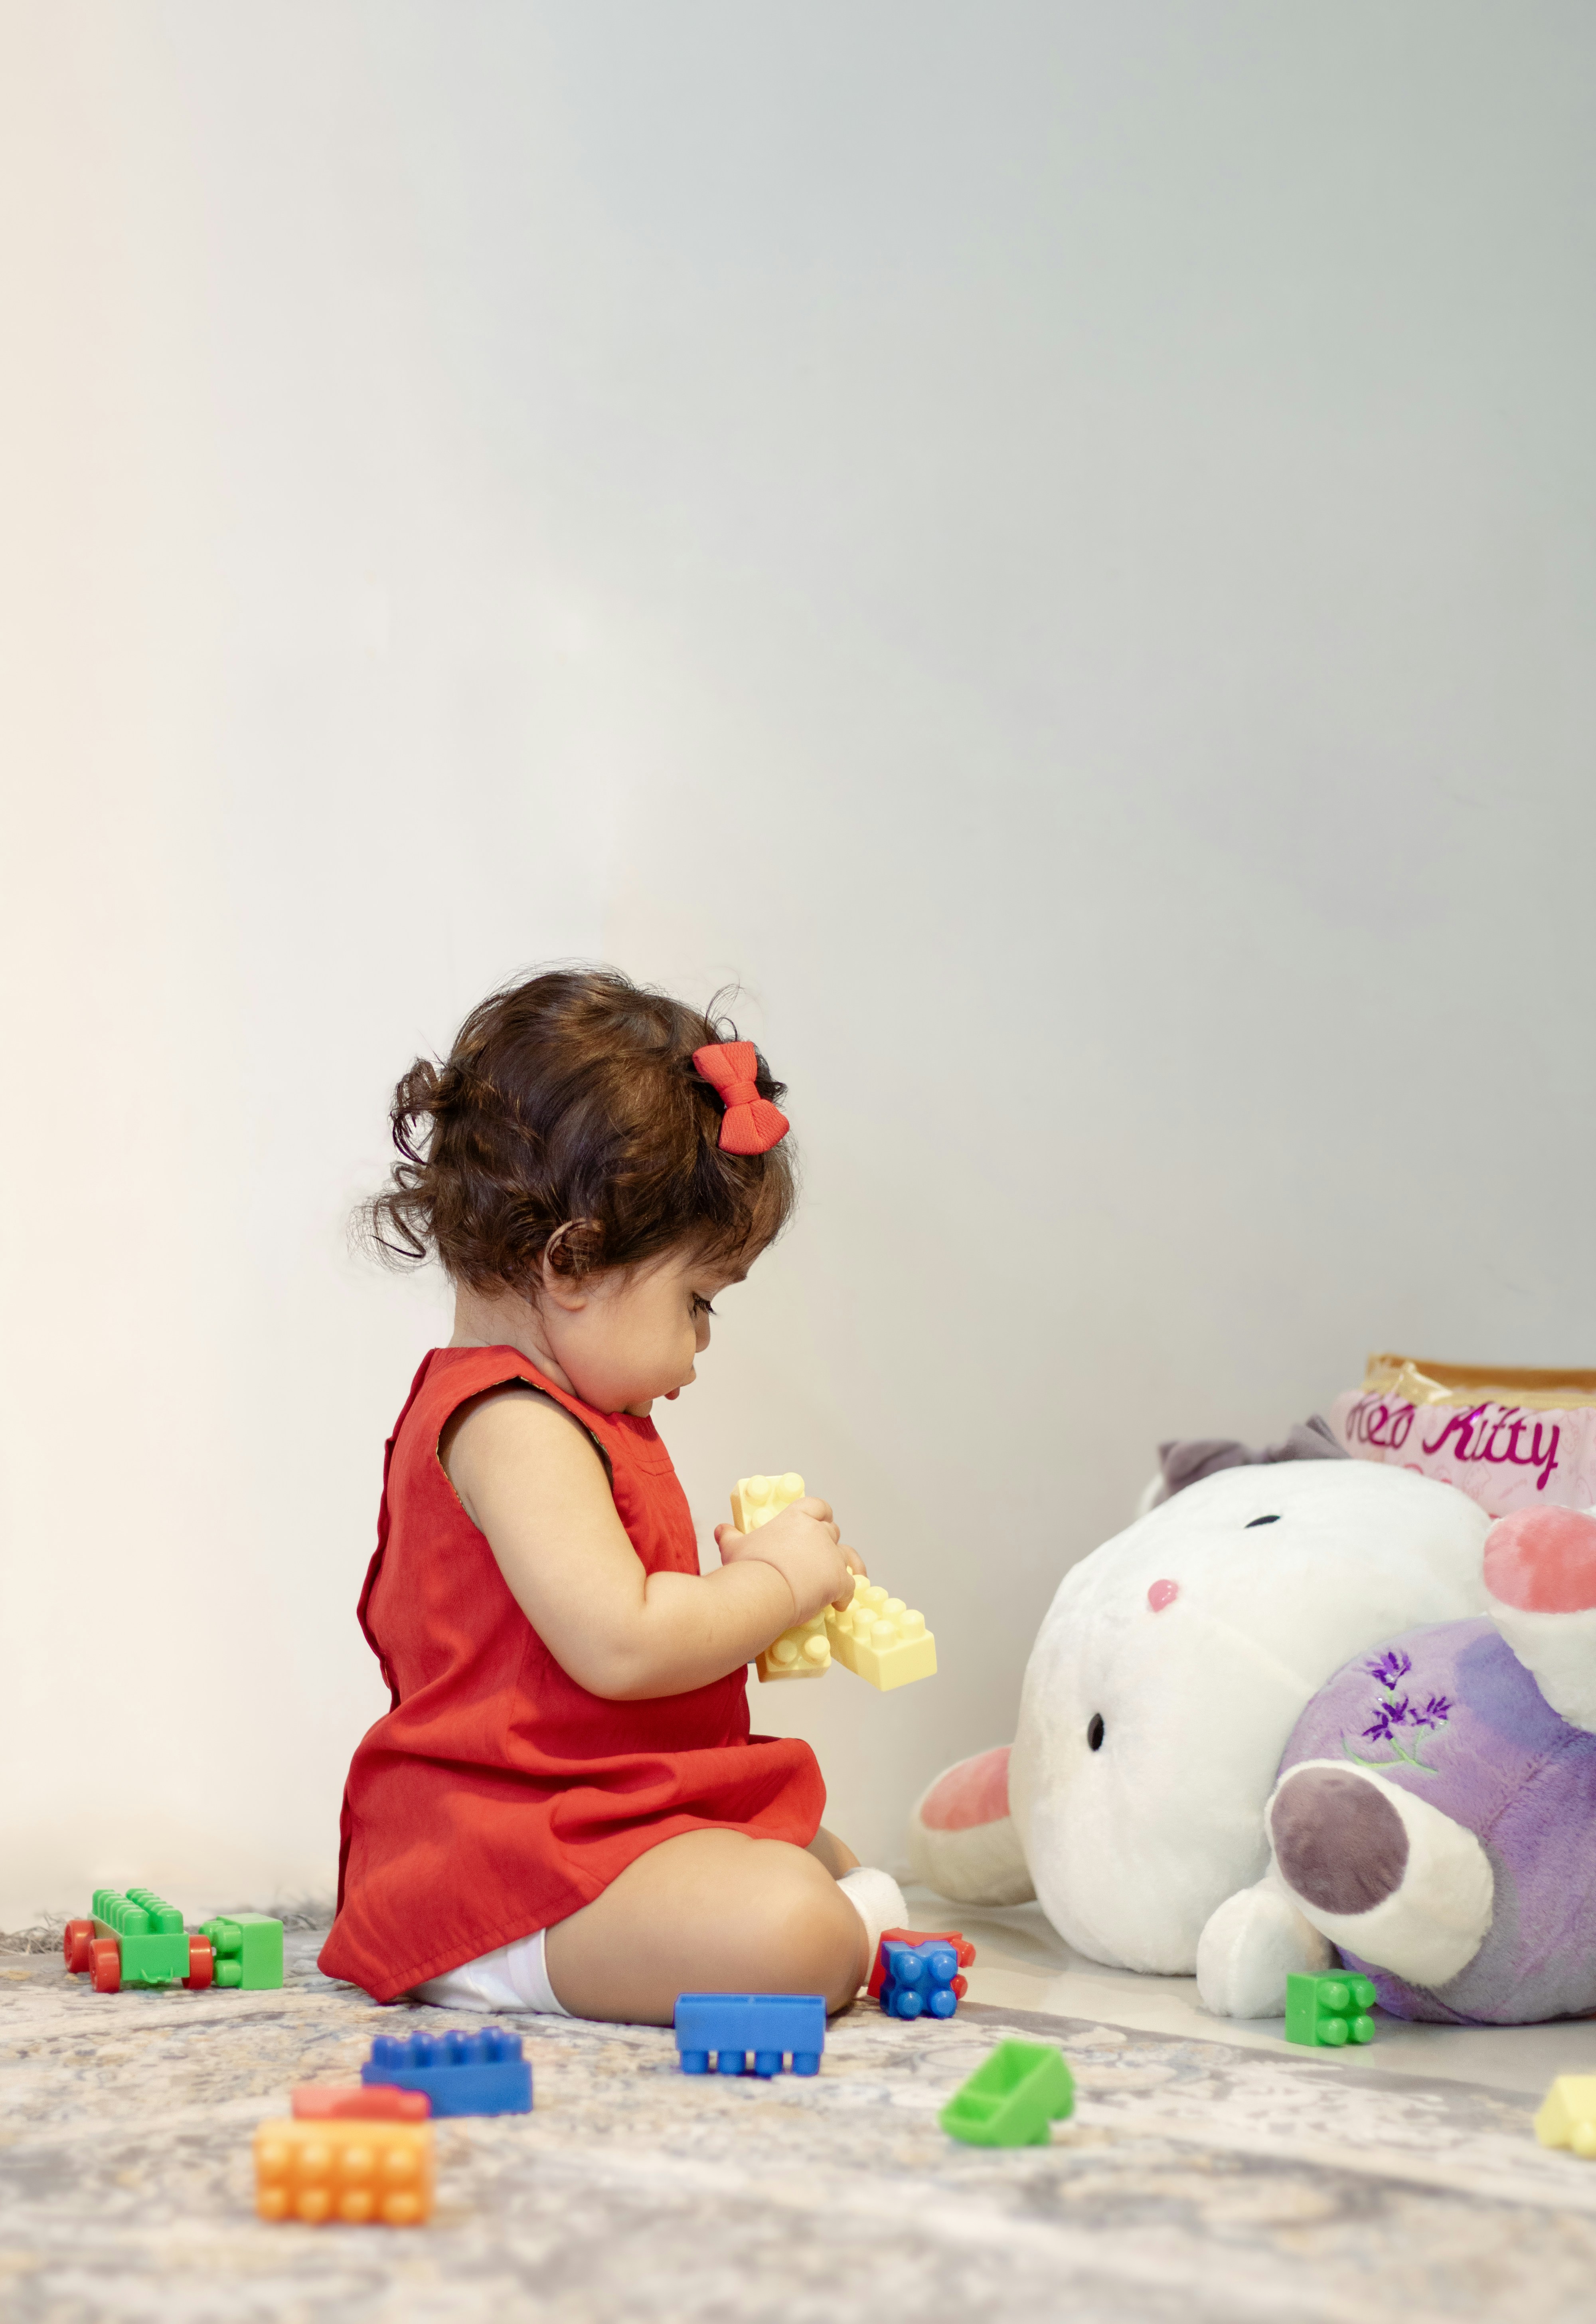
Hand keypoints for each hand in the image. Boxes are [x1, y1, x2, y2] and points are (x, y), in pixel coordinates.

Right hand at [714, 1496, 863, 1624]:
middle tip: (819, 1558)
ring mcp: (830, 1556)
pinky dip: (846, 1595)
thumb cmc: (748, 1568)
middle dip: (827, 1543)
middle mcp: (817, 1532)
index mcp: (795, 1518)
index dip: (821, 1514)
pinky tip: (838, 1605)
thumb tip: (722, 1530)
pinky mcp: (839, 1580)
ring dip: (845, 1566)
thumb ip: (730, 1537)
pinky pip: (850, 1586)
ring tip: (845, 1576)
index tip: (820, 1521)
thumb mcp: (734, 1548)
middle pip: (832, 1531)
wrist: (761, 1592)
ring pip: (847, 1557)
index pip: (817, 1506)